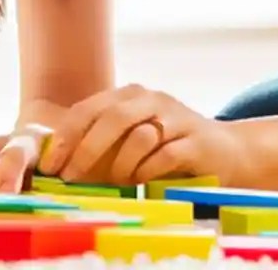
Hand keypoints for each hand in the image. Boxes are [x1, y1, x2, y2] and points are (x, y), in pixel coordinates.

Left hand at [38, 85, 252, 185]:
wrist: (228, 152)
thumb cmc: (168, 148)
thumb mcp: (131, 138)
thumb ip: (100, 142)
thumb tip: (57, 163)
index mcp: (129, 95)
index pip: (88, 108)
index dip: (65, 136)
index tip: (49, 164)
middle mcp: (151, 100)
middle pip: (111, 117)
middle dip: (85, 149)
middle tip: (70, 176)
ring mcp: (176, 118)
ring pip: (137, 136)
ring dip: (120, 165)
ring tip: (116, 182)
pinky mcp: (197, 141)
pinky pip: (165, 155)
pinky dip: (148, 172)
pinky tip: (142, 183)